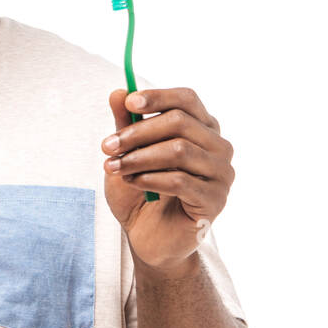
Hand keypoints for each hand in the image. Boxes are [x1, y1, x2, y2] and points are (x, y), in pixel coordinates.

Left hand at [101, 87, 234, 274]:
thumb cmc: (140, 191)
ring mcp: (221, 173)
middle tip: (107, 146)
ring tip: (114, 168)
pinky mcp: (215, 200)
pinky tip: (132, 182)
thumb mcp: (127, 153)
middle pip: (180, 123)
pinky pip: (181, 181)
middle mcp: (218, 146)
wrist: (146, 235)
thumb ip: (125, 124)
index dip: (158, 97)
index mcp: (201, 128)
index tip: (128, 102)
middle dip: (137, 132)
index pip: (187, 100)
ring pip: (179, 150)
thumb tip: (117, 92)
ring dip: (139, 157)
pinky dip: (149, 178)